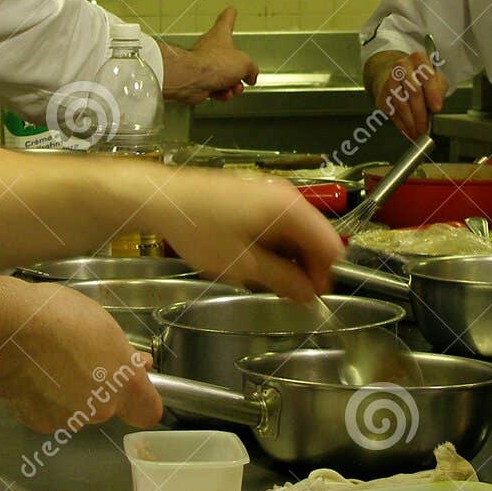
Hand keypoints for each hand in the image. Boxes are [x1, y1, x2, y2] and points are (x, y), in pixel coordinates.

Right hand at [0, 282, 161, 433]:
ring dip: (67, 395)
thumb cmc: (58, 315)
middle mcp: (100, 409)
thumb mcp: (103, 324)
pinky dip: (41, 400)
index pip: (149, 412)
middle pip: (106, 407)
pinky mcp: (37, 423)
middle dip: (96, 388)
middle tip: (78, 360)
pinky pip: (47, 413)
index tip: (129, 385)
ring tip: (48, 363)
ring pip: (75, 411)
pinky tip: (31, 374)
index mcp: (123, 382)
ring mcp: (68, 419)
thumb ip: (123, 353)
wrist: (8, 327)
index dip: (141, 400)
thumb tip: (137, 363)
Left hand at [142, 170, 343, 301]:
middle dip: (304, 268)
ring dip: (287, 259)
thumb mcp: (243, 264)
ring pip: (294, 233)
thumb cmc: (199, 228)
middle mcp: (285, 195)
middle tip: (286, 294)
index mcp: (290, 208)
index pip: (330, 245)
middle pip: (314, 237)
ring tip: (263, 280)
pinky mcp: (252, 195)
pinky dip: (272, 245)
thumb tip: (308, 294)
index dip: (325, 275)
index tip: (310, 298)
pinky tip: (251, 262)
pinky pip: (276, 224)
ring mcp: (268, 192)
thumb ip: (282, 280)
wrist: (161, 198)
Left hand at [163, 6, 258, 103]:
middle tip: (244, 76)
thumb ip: (252, 69)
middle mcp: (211, 48)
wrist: (192, 79)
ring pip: (224, 76)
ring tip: (234, 88)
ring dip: (233, 85)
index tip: (231, 11)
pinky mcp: (199, 81)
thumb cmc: (212, 64)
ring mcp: (204, 65)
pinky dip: (222, 93)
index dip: (230, 15)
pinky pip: (216, 88)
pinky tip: (224, 94)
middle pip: (230, 57)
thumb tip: (251, 76)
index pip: (226, 21)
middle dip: (240, 71)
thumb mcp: (245, 63)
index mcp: (220, 36)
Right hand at [365, 49, 447, 139]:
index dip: (433, 94)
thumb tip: (435, 109)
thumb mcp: (436, 80)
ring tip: (418, 132)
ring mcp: (390, 80)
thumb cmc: (420, 79)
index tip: (437, 108)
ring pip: (401, 104)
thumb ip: (439, 91)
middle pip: (413, 92)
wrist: (398, 75)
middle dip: (420, 114)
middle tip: (425, 127)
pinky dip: (401, 124)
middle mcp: (402, 67)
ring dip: (410, 122)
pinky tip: (408, 130)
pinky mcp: (382, 94)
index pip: (427, 77)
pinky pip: (392, 112)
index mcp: (419, 60)